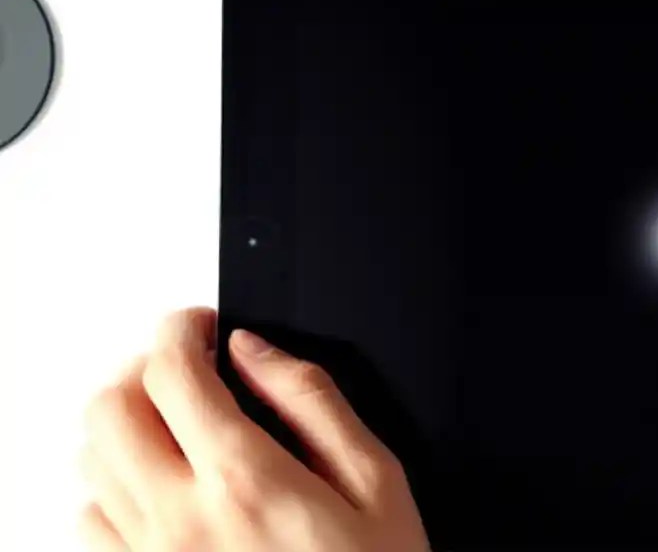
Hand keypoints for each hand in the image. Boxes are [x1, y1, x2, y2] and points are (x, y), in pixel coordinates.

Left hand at [79, 308, 430, 551]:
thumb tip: (256, 351)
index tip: (201, 325)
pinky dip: (112, 489)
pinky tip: (160, 488)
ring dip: (126, 425)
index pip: (172, 370)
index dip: (182, 328)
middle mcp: (182, 518)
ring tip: (176, 425)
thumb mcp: (376, 480)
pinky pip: (89, 523)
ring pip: (92, 461)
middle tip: (185, 369)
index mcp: (245, 479)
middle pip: (109, 409)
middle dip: (143, 369)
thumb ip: (312, 401)